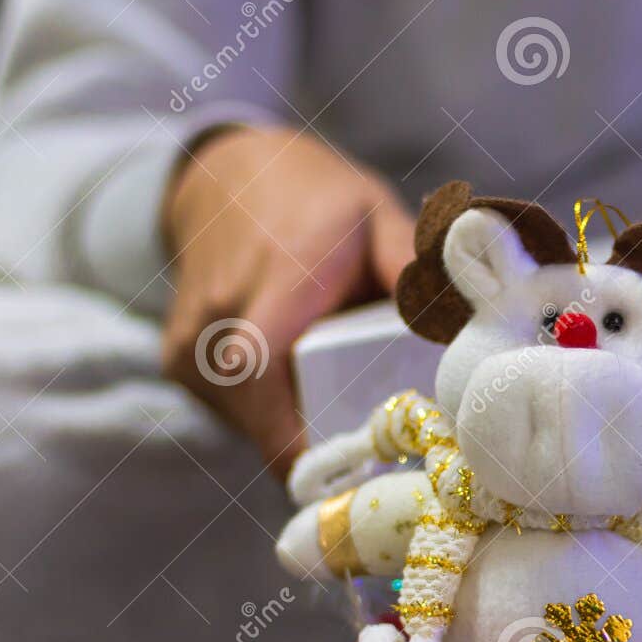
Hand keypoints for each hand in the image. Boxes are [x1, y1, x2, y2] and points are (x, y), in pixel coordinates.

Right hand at [161, 126, 415, 475]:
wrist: (228, 174)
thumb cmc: (317, 200)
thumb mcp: (376, 216)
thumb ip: (413, 266)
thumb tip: (462, 322)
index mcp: (276, 277)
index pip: (262, 367)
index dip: (296, 434)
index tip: (350, 467)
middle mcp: (221, 313)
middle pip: (265, 414)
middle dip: (320, 442)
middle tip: (375, 450)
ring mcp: (190, 342)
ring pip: (249, 425)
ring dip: (296, 432)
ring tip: (340, 410)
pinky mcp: (179, 362)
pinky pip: (232, 415)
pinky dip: (270, 418)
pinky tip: (301, 392)